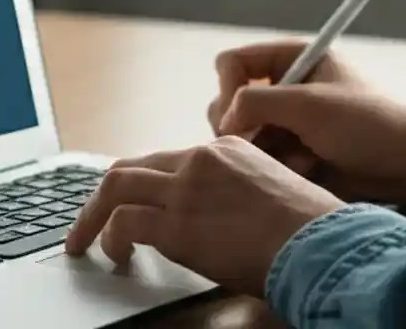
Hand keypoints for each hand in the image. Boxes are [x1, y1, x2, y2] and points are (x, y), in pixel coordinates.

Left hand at [64, 136, 344, 295]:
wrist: (322, 244)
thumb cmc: (311, 229)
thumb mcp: (272, 191)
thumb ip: (236, 193)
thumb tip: (216, 218)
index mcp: (225, 149)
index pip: (166, 160)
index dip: (142, 185)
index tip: (131, 204)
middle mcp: (200, 160)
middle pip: (131, 167)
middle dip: (104, 195)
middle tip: (90, 220)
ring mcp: (185, 189)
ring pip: (116, 186)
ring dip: (93, 216)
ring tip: (83, 242)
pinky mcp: (177, 223)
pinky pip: (124, 223)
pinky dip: (109, 238)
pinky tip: (114, 255)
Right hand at [211, 42, 405, 205]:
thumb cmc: (367, 124)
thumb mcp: (309, 104)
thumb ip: (256, 102)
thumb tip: (224, 121)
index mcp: (293, 58)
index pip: (232, 63)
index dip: (228, 88)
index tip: (239, 116)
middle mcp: (286, 86)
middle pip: (229, 101)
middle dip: (243, 125)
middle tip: (263, 141)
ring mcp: (289, 121)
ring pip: (244, 134)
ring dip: (266, 149)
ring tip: (300, 158)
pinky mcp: (295, 152)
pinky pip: (264, 158)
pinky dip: (279, 166)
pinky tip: (309, 170)